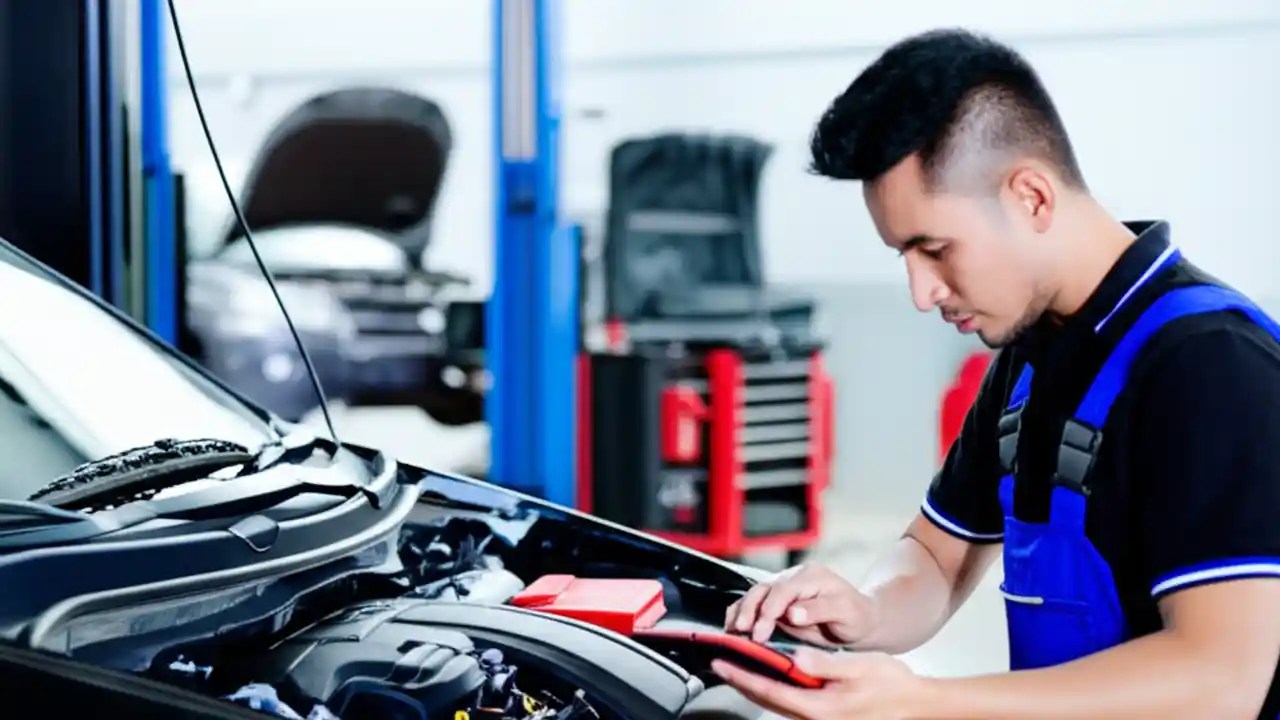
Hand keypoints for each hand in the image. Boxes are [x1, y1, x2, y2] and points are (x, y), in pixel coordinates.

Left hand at [711, 648, 927, 719]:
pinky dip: (772, 689)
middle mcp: (813, 718)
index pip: (770, 690)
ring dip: (754, 685)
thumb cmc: (889, 684)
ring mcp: (817, 719)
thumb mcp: (857, 667)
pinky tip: (768, 676)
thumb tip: (793, 658)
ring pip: (775, 702)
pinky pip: (789, 702)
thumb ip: (821, 665)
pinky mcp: (823, 715)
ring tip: (737, 666)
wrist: (914, 703)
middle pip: (766, 700)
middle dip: (741, 681)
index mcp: (818, 707)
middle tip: (719, 663)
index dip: (743, 676)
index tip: (723, 663)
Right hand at [724, 563, 877, 645]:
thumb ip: (819, 610)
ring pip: (754, 594)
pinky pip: (753, 603)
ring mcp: (782, 588)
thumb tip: (791, 613)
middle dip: (750, 610)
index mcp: (811, 576)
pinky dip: (740, 613)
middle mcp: (792, 578)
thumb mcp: (846, 612)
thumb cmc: (855, 616)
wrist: (858, 620)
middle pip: (763, 589)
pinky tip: (732, 628)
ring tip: (733, 631)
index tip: (760, 632)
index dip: (769, 609)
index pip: (783, 590)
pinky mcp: (774, 600)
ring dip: (741, 612)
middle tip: (742, 632)